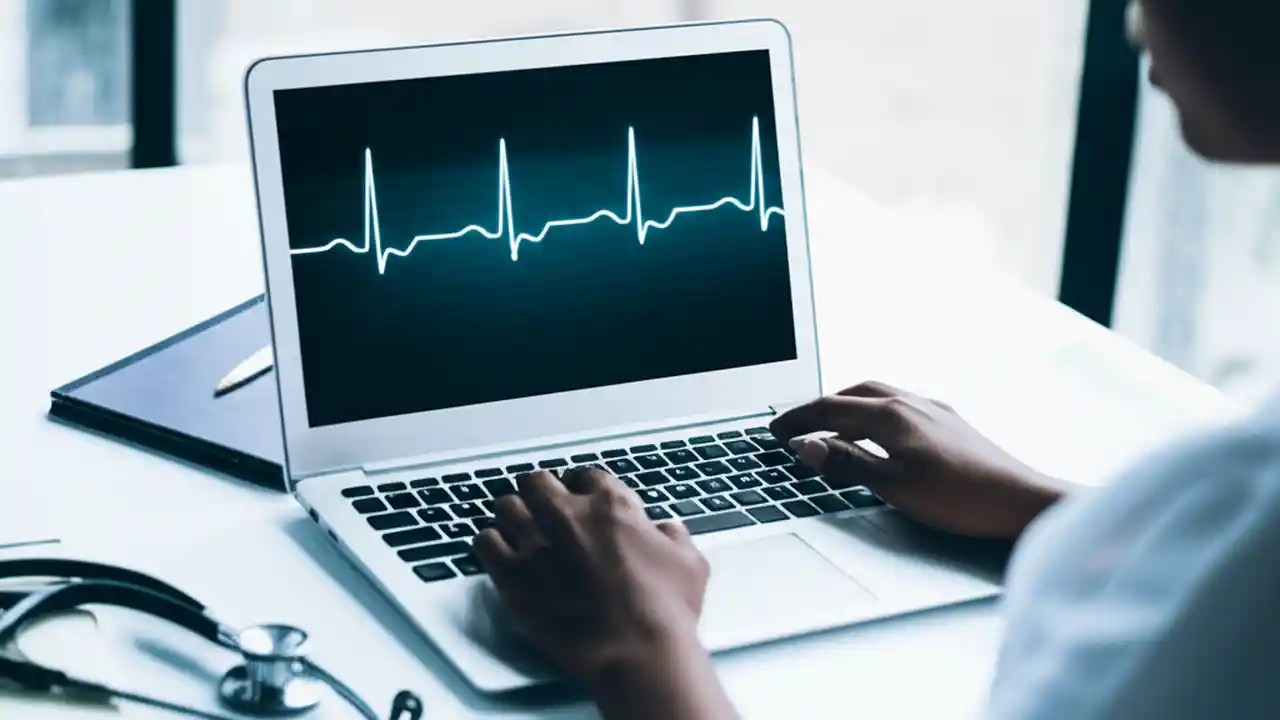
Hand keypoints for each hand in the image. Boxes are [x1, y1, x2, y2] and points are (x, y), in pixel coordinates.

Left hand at [474, 468, 733, 718]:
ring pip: (507, 506)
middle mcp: (568, 515)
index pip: (586, 476)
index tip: (582, 501)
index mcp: (611, 505)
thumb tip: (667, 530)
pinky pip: (484, 542)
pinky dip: (490, 544)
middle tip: (545, 511)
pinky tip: (499, 553)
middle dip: (541, 494)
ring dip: (513, 516)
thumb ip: (673, 537)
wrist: (636, 650)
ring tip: (518, 529)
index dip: (583, 489)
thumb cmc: (664, 610)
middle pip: (538, 482)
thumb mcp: (689, 563)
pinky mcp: (511, 575)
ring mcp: (536, 543)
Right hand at [771, 381, 1072, 538]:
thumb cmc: (960, 498)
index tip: (774, 431)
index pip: (830, 409)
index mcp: (892, 415)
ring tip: (830, 432)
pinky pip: (898, 406)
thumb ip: (848, 462)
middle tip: (796, 428)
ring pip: (877, 397)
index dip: (798, 420)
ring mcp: (933, 410)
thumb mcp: (894, 485)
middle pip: (852, 393)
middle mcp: (911, 403)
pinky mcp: (949, 422)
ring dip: (846, 408)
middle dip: (819, 407)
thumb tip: (807, 445)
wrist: (1020, 500)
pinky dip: (872, 415)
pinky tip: (877, 437)